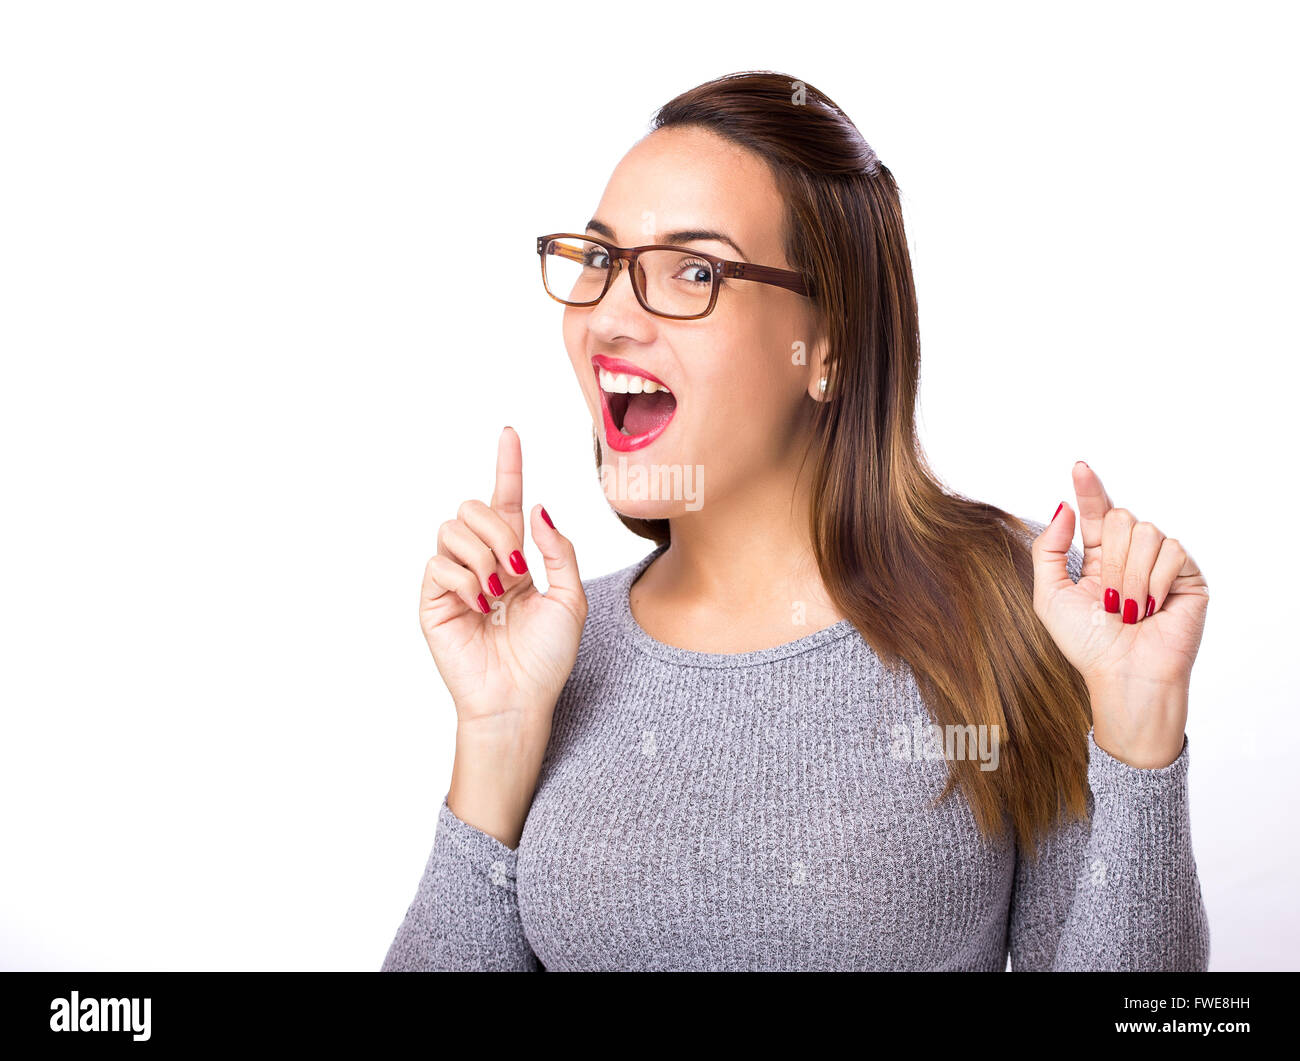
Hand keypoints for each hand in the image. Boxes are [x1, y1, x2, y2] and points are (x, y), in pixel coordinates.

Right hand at [421, 426, 588, 737]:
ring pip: (453, 528)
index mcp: (516, 555)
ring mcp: (454, 578)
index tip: (510, 433)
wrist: (520, 698)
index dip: (507, 465)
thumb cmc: (547, 657)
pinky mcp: (433, 598)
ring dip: (482, 556)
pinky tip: (479, 607)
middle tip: (515, 571)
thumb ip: (558, 550)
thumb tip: (537, 508)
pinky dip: (465, 581)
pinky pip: (439, 563)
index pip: (507, 500)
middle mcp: (482, 560)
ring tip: (497, 594)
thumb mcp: (570, 598)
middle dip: (497, 530)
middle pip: (474, 506)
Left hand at [1031, 461, 1209, 767]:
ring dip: (1129, 575)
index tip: (1080, 467)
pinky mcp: (1187, 575)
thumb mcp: (1049, 595)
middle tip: (1110, 599)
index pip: (1096, 514)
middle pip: (1120, 518)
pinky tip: (1151, 606)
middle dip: (1110, 558)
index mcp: (1099, 559)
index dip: (1089, 489)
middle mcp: (1131, 556)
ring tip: (1129, 608)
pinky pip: (1171, 551)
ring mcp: (1160, 564)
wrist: (1124, 675)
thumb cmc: (1087, 644)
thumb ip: (1049, 549)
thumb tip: (1062, 508)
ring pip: (1145, 532)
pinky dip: (1154, 581)